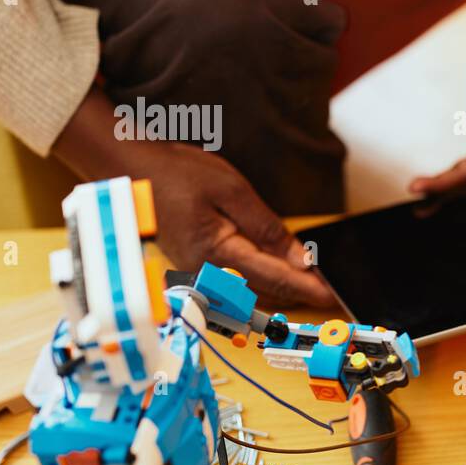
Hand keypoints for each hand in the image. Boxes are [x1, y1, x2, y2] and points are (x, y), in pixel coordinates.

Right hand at [52, 96, 331, 307]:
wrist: (130, 169)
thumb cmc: (176, 173)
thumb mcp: (231, 190)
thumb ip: (267, 227)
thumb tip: (299, 257)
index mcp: (217, 252)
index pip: (275, 277)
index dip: (309, 287)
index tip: (335, 295)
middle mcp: (206, 271)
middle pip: (266, 291)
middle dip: (302, 292)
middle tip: (334, 291)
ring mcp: (199, 273)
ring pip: (253, 290)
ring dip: (284, 289)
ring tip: (315, 283)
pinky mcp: (196, 267)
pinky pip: (237, 282)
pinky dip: (264, 280)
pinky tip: (282, 272)